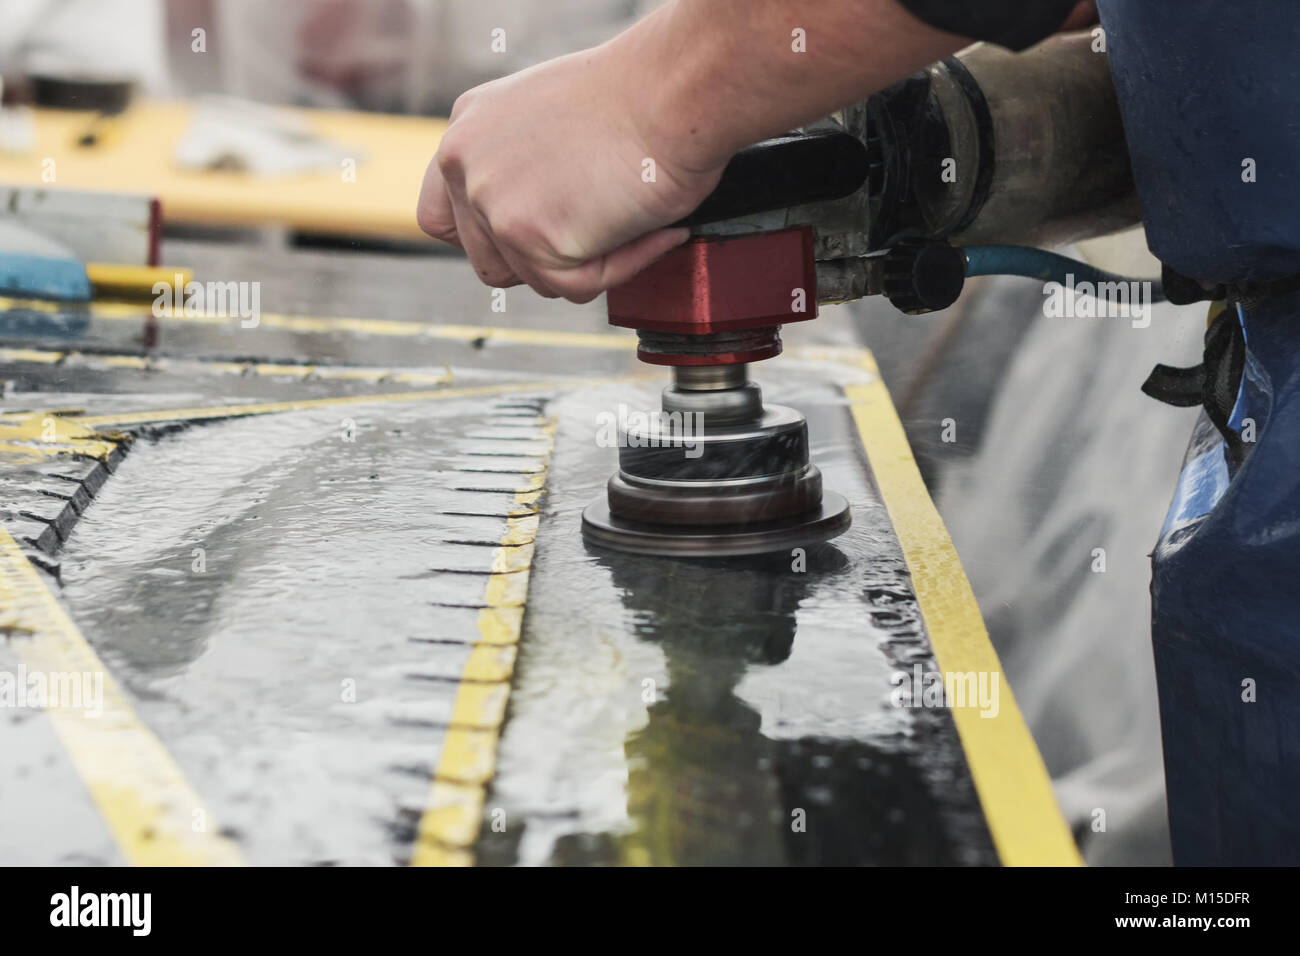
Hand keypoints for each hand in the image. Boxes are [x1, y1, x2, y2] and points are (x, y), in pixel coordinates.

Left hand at [416, 43, 722, 302]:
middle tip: (598, 231)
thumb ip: (522, 166)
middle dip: (542, 260)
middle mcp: (466, 164)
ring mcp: (493, 203)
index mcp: (467, 131)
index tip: (524, 241)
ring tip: (630, 220)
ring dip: (584, 264)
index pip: (440, 218)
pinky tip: (652, 232)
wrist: (673, 91)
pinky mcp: (530, 237)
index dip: (484, 241)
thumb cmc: (638, 96)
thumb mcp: (551, 118)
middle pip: (488, 261)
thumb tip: (540, 214)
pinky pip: (576, 286)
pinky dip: (621, 267)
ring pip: (533, 279)